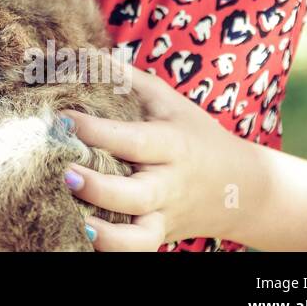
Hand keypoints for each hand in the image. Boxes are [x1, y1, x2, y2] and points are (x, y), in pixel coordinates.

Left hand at [62, 62, 255, 249]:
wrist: (244, 188)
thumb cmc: (195, 134)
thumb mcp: (169, 102)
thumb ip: (127, 79)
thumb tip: (83, 53)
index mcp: (172, 146)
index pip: (133, 140)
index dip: (97, 131)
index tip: (62, 119)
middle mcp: (169, 185)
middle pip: (137, 195)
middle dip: (100, 188)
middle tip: (66, 173)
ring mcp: (165, 217)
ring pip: (141, 238)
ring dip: (110, 235)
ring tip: (80, 221)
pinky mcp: (160, 237)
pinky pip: (138, 252)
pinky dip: (115, 249)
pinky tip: (85, 238)